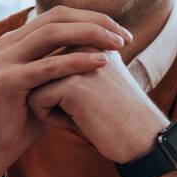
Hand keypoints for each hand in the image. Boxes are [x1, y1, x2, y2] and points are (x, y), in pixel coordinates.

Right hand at [0, 6, 131, 176]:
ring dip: (90, 35)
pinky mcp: (7, 81)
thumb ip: (64, 63)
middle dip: (96, 23)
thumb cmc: (25, 117)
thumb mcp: (47, 84)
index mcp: (16, 40)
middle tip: (125, 37)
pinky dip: (77, 61)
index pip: (59, 15)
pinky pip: (48, 66)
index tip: (122, 32)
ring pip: (51, 34)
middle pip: (57, 18)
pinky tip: (102, 62)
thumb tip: (105, 50)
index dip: (93, 18)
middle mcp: (6, 44)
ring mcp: (4, 60)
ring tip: (118, 44)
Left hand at [25, 47, 170, 164]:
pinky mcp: (70, 84)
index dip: (63, 86)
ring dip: (53, 105)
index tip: (97, 96)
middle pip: (39, 71)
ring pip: (34, 84)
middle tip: (92, 106)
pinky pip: (36, 102)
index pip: (49, 60)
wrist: (142, 139)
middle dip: (55, 94)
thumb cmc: (117, 114)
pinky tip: (83, 120)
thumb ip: (74, 60)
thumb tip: (40, 57)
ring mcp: (78, 62)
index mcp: (93, 38)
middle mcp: (86, 43)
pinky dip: (54, 119)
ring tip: (86, 111)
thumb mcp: (98, 78)